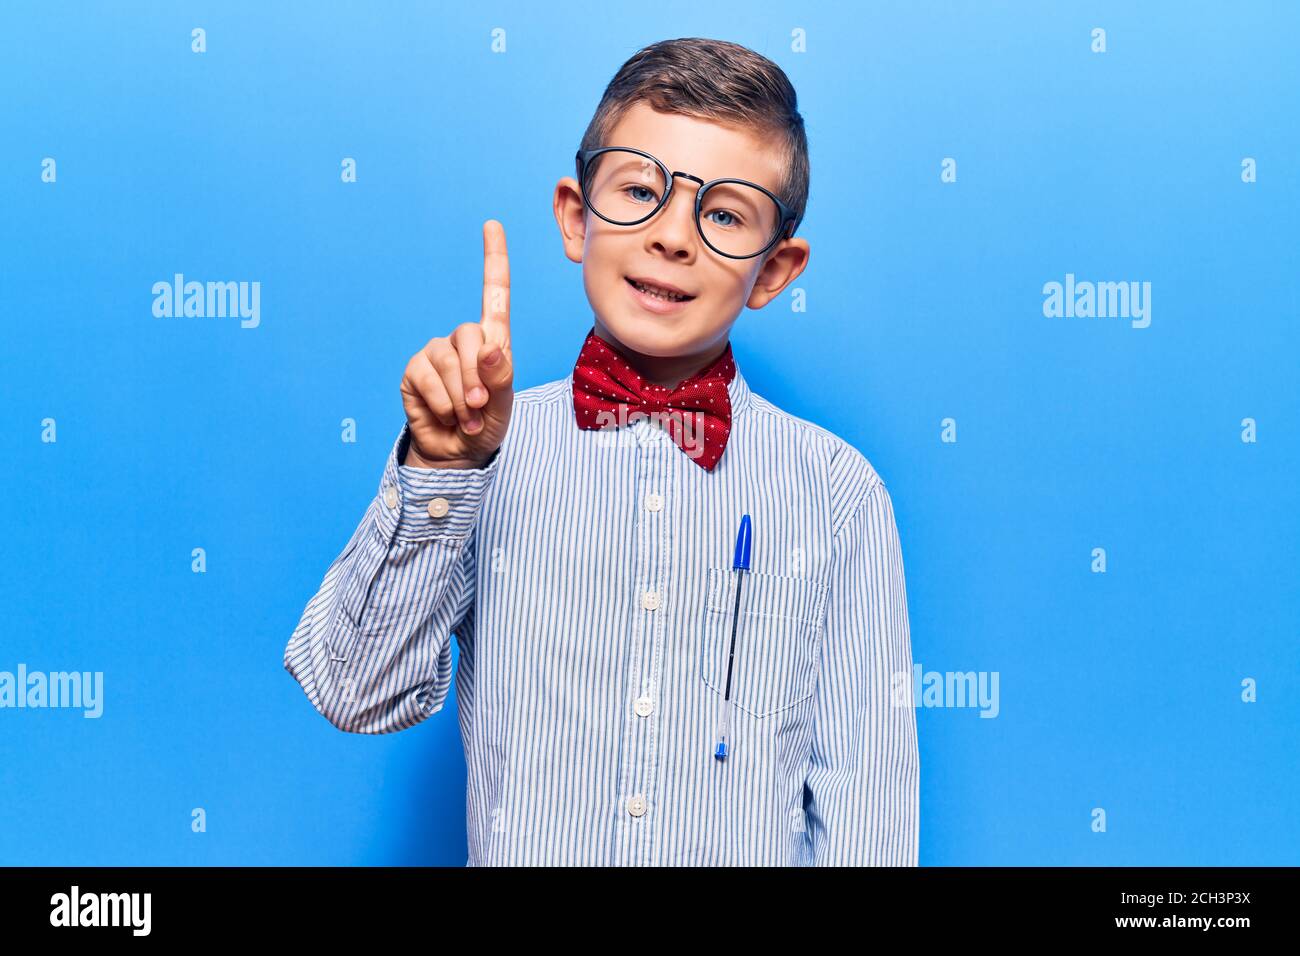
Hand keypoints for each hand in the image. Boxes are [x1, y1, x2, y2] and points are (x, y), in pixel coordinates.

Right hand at [399, 220, 513, 468]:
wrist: (457, 454)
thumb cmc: (485, 425)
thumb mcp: (503, 404)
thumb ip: (500, 377)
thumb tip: (488, 349)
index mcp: (492, 341)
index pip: (494, 294)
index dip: (493, 259)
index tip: (492, 225)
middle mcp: (461, 341)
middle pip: (469, 337)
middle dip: (476, 378)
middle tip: (478, 407)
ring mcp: (434, 353)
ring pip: (447, 360)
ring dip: (459, 396)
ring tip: (464, 417)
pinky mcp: (414, 371)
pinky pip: (426, 378)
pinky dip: (441, 403)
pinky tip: (445, 416)